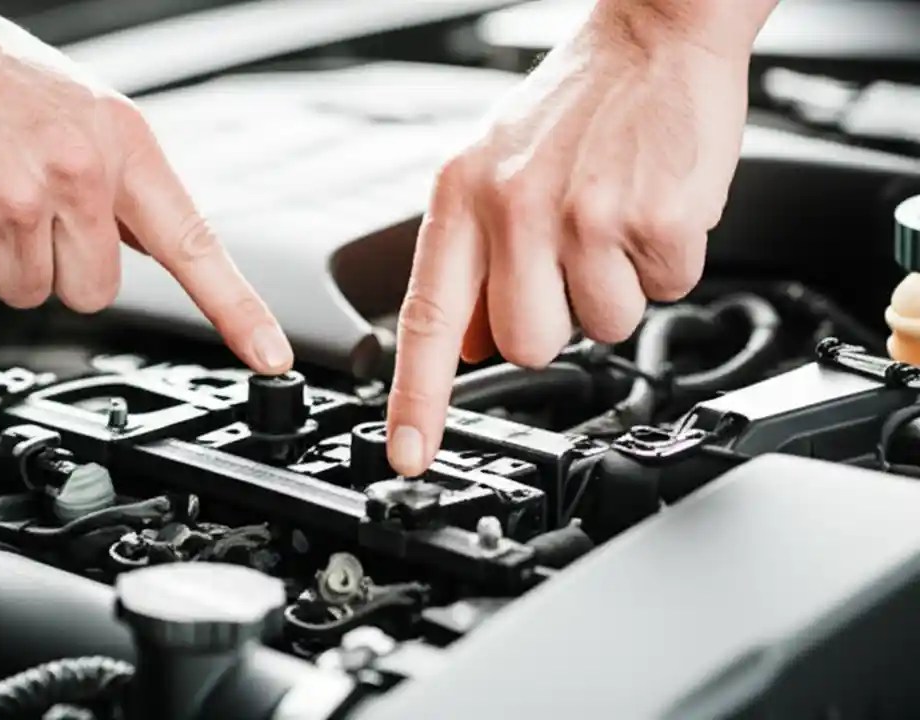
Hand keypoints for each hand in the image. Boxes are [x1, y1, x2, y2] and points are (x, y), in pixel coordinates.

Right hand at [0, 0, 292, 373]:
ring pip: (26, 296)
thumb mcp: (85, 113)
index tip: (270, 356)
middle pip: (92, 294)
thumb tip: (150, 252)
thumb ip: (120, 188)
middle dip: (59, 266)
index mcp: (124, 145)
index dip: (237, 310)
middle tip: (26, 206)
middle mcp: (76, 172)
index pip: (194, 245)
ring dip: (2, 262)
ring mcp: (12, 198)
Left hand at [386, 1, 771, 475]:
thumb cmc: (575, 105)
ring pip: (604, 327)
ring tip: (617, 219)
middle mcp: (515, 209)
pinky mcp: (656, 220)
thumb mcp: (492, 170)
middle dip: (557, 324)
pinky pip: (667, 292)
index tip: (408, 454)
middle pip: (527, 345)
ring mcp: (587, 217)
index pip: (428, 320)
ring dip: (619, 289)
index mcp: (463, 198)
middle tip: (573, 263)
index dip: (417, 398)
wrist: (657, 33)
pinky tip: (653, 207)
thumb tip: (466, 345)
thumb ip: (474, 262)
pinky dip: (668, 263)